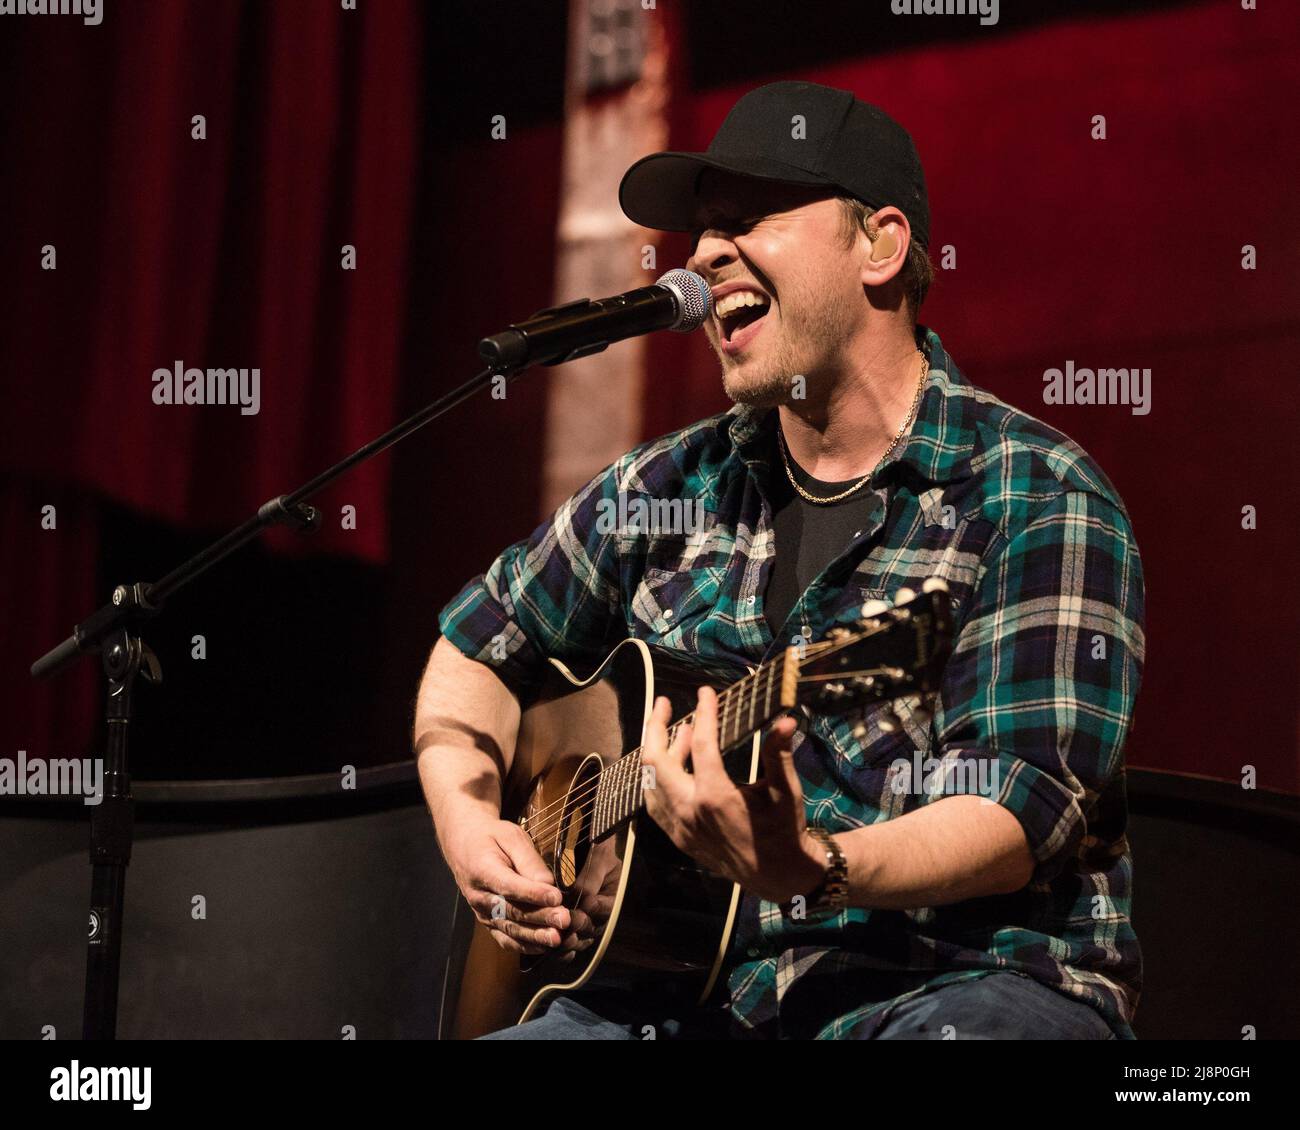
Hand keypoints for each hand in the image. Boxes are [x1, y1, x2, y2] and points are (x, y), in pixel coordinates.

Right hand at [443, 818, 571, 953]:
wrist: (464, 845)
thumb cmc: (492, 838)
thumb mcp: (510, 836)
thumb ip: (529, 860)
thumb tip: (548, 883)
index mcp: (482, 870)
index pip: (509, 886)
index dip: (534, 893)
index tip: (556, 897)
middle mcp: (479, 896)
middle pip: (512, 911)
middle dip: (541, 917)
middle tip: (564, 920)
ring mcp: (481, 912)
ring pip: (510, 929)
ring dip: (535, 936)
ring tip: (558, 939)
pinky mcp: (487, 922)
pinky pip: (505, 938)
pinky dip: (524, 945)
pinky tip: (543, 947)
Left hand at [640, 687, 826, 903]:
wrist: (778, 875)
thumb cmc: (783, 830)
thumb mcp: (784, 790)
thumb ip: (779, 753)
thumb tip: (786, 720)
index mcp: (715, 796)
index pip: (703, 743)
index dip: (704, 713)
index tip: (706, 692)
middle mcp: (689, 811)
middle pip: (656, 760)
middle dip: (655, 726)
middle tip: (662, 703)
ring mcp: (679, 826)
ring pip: (650, 781)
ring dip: (657, 752)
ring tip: (676, 731)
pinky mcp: (678, 837)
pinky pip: (654, 802)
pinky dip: (656, 779)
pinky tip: (671, 765)